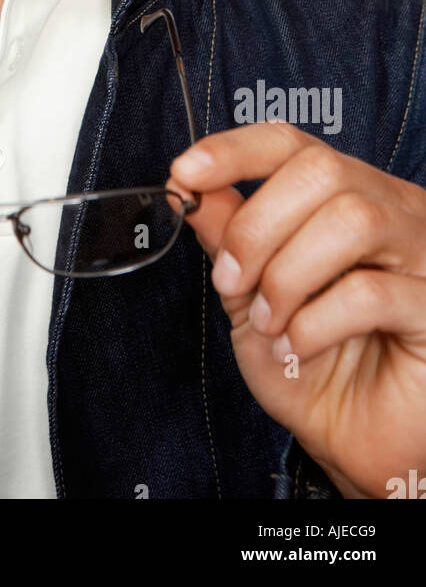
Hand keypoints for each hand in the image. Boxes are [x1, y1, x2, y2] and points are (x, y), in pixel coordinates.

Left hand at [168, 121, 425, 499]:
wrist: (354, 442)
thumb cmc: (311, 366)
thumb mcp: (250, 296)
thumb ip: (226, 237)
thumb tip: (189, 187)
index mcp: (345, 195)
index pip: (293, 143)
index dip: (235, 150)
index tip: (185, 173)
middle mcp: (391, 211)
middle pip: (321, 170)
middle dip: (257, 226)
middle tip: (232, 281)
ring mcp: (422, 254)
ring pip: (352, 218)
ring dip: (288, 274)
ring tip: (271, 320)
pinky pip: (371, 293)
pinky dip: (317, 321)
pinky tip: (301, 346)